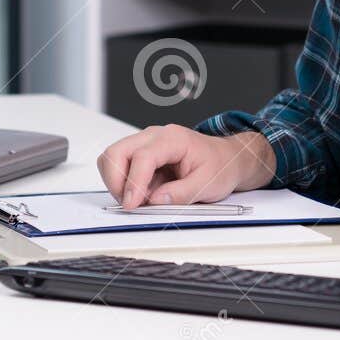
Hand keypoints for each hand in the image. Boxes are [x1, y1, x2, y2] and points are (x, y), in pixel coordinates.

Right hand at [97, 126, 275, 208]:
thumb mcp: (208, 184)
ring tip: (138, 199)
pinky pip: (120, 166)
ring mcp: (145, 143)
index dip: (133, 182)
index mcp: (173, 139)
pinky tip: (142, 194)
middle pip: (116, 151)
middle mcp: (154, 136)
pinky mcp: (141, 154)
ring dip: (117, 182)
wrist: (227, 159)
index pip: (142, 157)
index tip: (132, 204)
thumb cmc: (220, 166)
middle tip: (130, 203)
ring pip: (112, 158)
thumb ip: (181, 193)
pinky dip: (123, 183)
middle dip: (116, 181)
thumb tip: (154, 200)